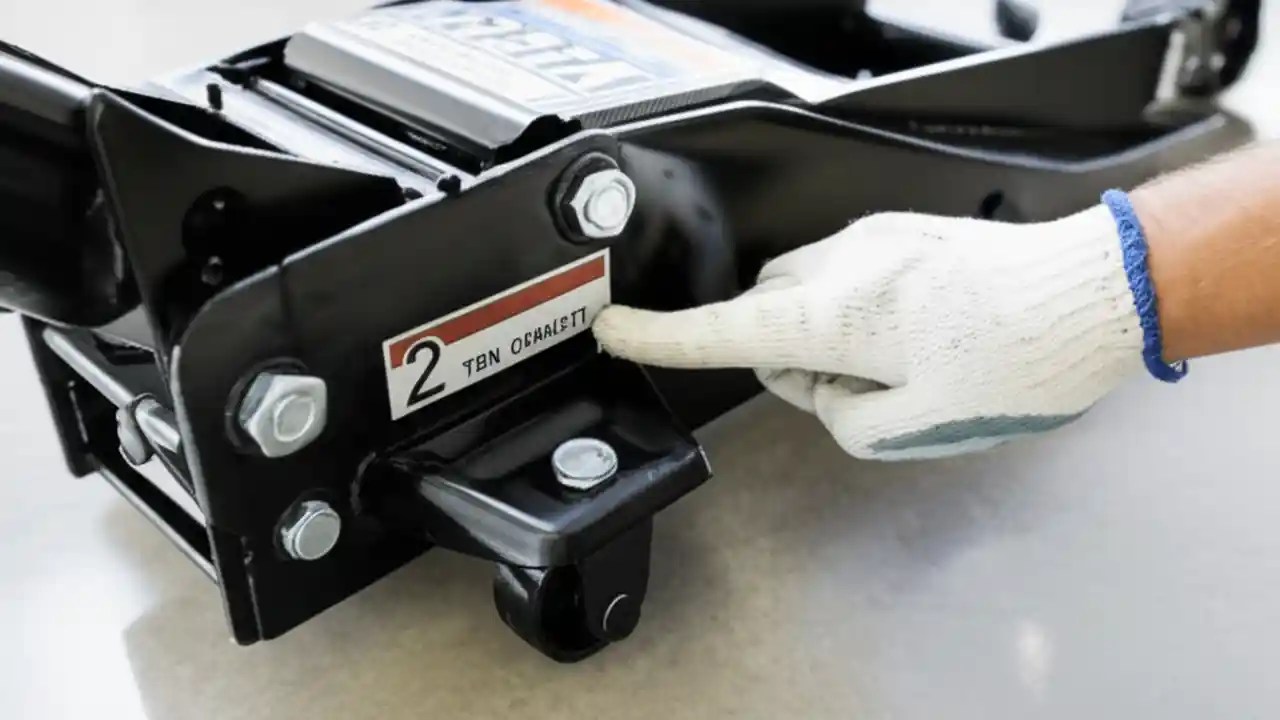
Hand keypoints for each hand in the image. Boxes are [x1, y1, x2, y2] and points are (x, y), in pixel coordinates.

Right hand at [593, 207, 1143, 459]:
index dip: (658, 336)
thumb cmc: (1020, 359)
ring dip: (832, 335)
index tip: (612, 328)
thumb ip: (847, 421)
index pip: (722, 330)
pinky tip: (931, 334)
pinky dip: (864, 311)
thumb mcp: (921, 426)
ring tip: (915, 365)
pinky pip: (850, 276)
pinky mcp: (904, 234)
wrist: (1099, 291)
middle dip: (794, 359)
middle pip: (769, 313)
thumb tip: (830, 396)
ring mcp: (874, 241)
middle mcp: (842, 265)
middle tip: (867, 393)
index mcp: (835, 317)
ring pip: (810, 292)